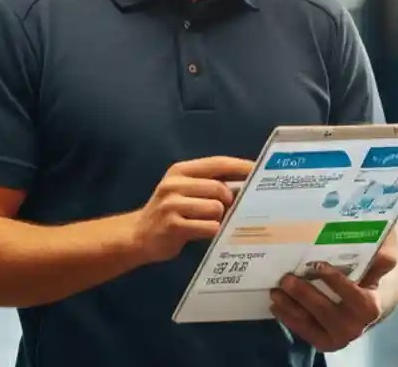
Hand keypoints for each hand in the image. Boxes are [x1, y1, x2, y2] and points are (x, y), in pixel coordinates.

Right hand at [129, 156, 253, 264]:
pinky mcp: (173, 226)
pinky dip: (213, 231)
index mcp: (181, 170)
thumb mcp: (183, 190)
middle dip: (230, 201)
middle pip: (220, 188)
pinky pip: (208, 227)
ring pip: (216, 208)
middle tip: (229, 211)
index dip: (241, 167)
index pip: (218, 163)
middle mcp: (175, 184)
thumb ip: (208, 184)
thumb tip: (245, 183)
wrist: (137, 235)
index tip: (260, 171)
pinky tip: (207, 234)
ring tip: (212, 223)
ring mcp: (172, 204)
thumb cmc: (168, 212)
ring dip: (220, 219)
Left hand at [269, 244, 397, 352]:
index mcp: (371, 306)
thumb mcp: (383, 257)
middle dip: (305, 296)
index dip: (336, 281)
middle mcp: (355, 326)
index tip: (318, 265)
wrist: (374, 296)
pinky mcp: (324, 340)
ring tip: (275, 291)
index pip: (353, 296)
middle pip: (326, 312)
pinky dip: (288, 318)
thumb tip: (383, 256)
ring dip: (290, 308)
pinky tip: (275, 305)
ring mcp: (338, 336)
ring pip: (310, 324)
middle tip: (286, 279)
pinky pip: (303, 331)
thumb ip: (382, 254)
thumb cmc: (374, 269)